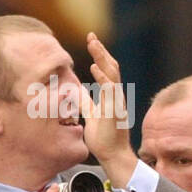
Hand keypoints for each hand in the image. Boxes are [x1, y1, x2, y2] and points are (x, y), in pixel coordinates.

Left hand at [81, 32, 135, 187]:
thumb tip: (74, 91)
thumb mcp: (91, 115)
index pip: (107, 70)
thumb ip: (85, 102)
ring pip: (112, 74)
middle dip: (101, 51)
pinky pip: (110, 90)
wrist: (113, 155)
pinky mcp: (114, 110)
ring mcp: (117, 102)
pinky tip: (95, 67)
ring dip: (102, 58)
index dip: (100, 55)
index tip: (91, 41)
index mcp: (111, 96)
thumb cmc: (103, 138)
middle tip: (91, 36)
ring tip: (93, 44)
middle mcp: (116, 96)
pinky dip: (103, 77)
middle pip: (111, 67)